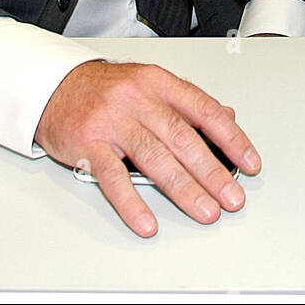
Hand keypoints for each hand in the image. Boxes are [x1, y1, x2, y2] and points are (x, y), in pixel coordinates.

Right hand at [35, 60, 259, 237]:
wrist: (55, 86)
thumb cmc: (107, 89)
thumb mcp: (150, 84)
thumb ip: (186, 103)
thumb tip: (226, 118)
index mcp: (159, 82)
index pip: (204, 110)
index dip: (231, 138)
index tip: (249, 162)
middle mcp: (138, 99)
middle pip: (184, 138)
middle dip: (213, 172)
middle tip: (232, 196)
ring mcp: (113, 122)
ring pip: (155, 158)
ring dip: (185, 189)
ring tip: (206, 210)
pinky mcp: (89, 145)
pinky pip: (113, 178)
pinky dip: (132, 203)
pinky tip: (147, 221)